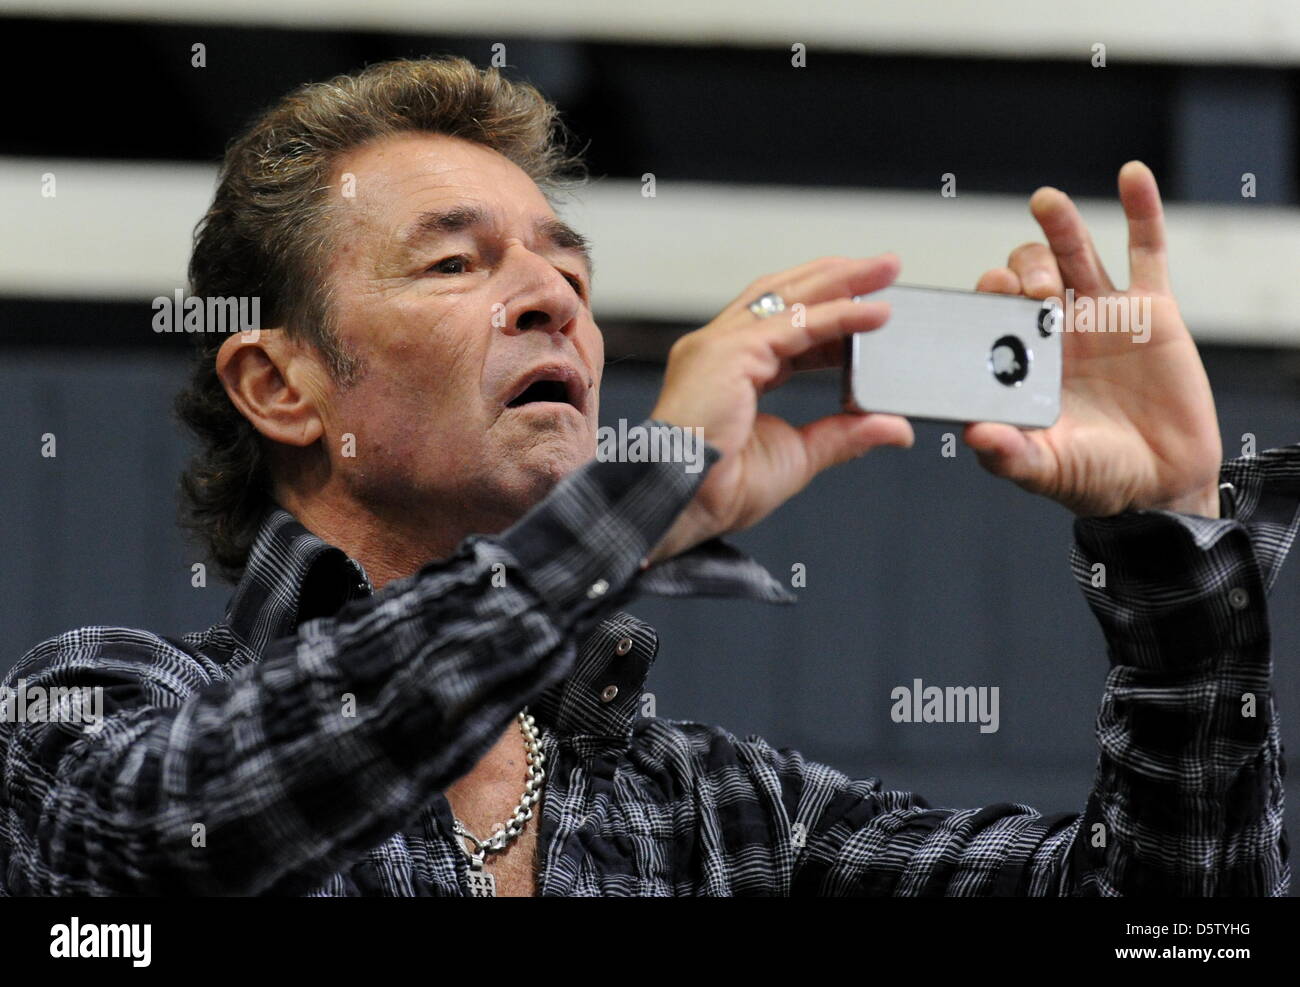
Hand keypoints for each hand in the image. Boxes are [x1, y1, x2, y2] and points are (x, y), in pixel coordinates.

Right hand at [645, 256, 913, 563]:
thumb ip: (845, 435)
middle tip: (886, 267)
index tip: (871, 308)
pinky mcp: (730, 352)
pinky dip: (838, 316)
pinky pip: (796, 325)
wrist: (684, 504)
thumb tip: (892, 428)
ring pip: (789, 298)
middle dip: (838, 279)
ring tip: (884, 271)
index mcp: (729, 371)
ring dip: (841, 282)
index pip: (786, 326)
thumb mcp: (799, 456)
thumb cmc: (718, 489)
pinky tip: (873, 313)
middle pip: (786, 297)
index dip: (831, 313)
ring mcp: (720, 346)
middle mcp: (720, 350)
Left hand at [967, 161, 1221, 517]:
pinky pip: (1146, 251)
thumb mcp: (1045, 469)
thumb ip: (1009, 453)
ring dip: (1058, 226)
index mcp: (1018, 358)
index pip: (990, 310)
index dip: (986, 296)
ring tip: (1045, 204)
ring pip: (1075, 254)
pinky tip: (1131, 175)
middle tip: (1033, 292)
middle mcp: (1054, 329)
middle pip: (1026, 274)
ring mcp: (1101, 314)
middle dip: (1023, 271)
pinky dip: (1141, 211)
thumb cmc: (1092, 477)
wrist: (1159, 483)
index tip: (990, 298)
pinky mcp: (1150, 310)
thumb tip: (974, 435)